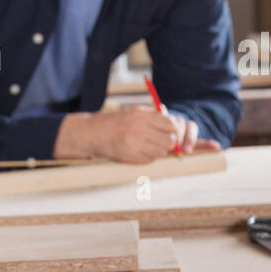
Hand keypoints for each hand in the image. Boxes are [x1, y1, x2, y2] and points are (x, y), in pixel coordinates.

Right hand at [56, 108, 216, 163]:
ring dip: (160, 151)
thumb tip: (176, 123)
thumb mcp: (135, 112)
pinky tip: (140, 151)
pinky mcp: (131, 157)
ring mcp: (135, 144)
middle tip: (165, 142)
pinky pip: (150, 159)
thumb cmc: (117, 122)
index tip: (173, 132)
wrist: (94, 133)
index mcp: (142, 116)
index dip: (175, 130)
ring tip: (150, 146)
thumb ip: (155, 115)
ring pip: (162, 152)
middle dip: (171, 143)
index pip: (171, 124)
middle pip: (170, 141)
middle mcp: (139, 130)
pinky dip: (149, 157)